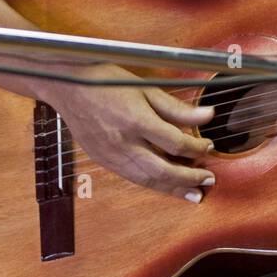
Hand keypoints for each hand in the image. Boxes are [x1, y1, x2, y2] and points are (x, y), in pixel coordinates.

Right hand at [40, 63, 215, 200]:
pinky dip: (153, 185)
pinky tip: (167, 186)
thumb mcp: (146, 88)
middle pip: (163, 170)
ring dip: (174, 189)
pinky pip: (132, 178)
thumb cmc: (106, 81)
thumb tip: (208, 116)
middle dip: (190, 178)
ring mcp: (111, 155)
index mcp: (136, 120)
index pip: (175, 143)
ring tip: (194, 194)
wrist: (67, 86)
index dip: (197, 148)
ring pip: (147, 180)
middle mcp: (123, 143)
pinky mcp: (103, 161)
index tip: (209, 146)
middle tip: (209, 179)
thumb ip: (178, 108)